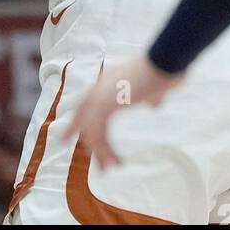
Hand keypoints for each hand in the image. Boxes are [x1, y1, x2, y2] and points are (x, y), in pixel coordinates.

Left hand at [63, 56, 183, 167]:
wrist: (163, 62)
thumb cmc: (163, 72)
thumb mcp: (155, 88)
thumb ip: (151, 97)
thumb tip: (154, 104)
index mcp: (109, 82)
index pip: (85, 103)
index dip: (76, 120)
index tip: (66, 135)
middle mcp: (100, 87)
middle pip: (82, 114)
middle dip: (76, 133)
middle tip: (74, 151)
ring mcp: (100, 95)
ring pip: (91, 129)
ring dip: (101, 151)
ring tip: (110, 168)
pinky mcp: (105, 104)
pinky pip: (98, 133)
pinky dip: (105, 150)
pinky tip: (116, 162)